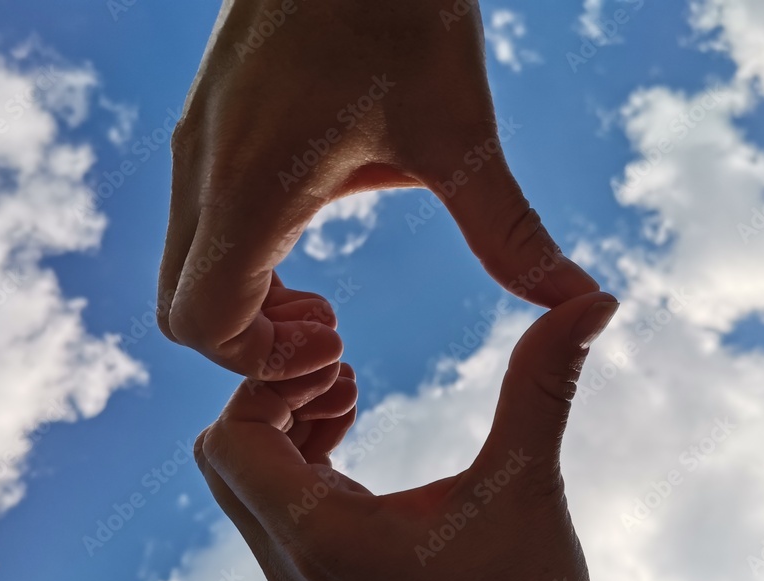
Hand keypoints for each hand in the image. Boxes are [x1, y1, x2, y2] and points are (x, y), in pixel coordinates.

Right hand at [159, 0, 598, 378]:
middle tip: (334, 333)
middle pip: (179, 311)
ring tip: (325, 303)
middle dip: (252, 346)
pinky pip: (199, 229)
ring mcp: (195, 148)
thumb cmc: (402, 9)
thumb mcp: (459, 133)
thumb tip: (583, 301)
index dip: (261, 362)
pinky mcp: (208, 130)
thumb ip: (510, 232)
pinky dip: (242, 265)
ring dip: (248, 306)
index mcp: (251, 184)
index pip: (201, 323)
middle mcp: (203, 172)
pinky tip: (305, 243)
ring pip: (185, 270)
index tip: (337, 342)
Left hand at [194, 291, 620, 580]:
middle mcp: (291, 565)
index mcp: (321, 537)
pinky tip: (355, 447)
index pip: (230, 438)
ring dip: (282, 434)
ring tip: (352, 403)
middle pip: (222, 458)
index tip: (342, 363)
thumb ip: (544, 382)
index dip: (271, 385)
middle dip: (271, 402)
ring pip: (243, 487)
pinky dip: (296, 470)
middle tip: (344, 377)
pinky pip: (272, 515)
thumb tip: (592, 299)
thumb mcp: (528, 485)